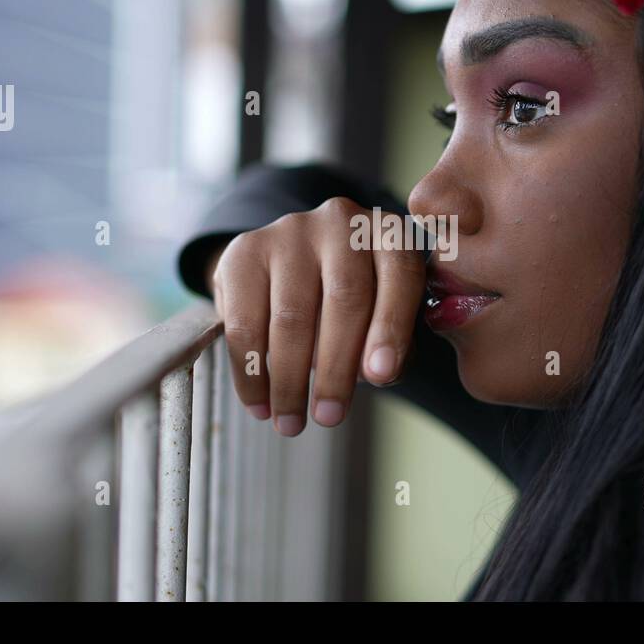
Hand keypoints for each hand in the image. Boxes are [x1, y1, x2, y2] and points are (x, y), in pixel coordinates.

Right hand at [207, 198, 425, 435]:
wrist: (294, 268)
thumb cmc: (356, 306)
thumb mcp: (383, 319)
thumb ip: (392, 347)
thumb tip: (377, 373)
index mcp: (390, 236)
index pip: (399, 277)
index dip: (391, 328)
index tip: (380, 378)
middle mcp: (342, 222)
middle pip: (343, 298)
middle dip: (336, 368)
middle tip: (329, 418)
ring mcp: (291, 231)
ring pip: (291, 314)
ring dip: (290, 379)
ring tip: (291, 422)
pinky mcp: (245, 250)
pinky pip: (245, 319)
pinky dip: (250, 371)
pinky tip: (259, 403)